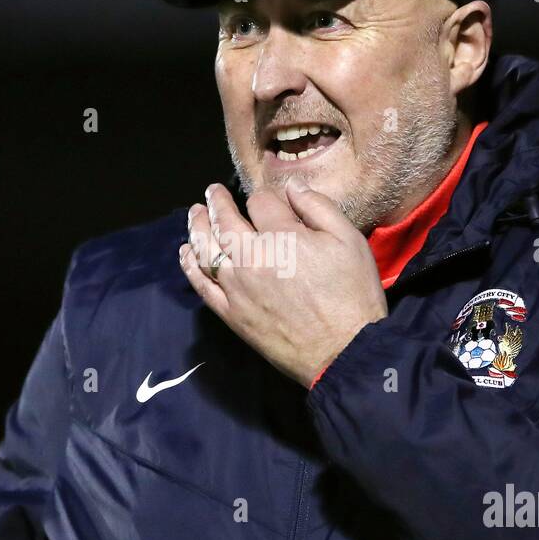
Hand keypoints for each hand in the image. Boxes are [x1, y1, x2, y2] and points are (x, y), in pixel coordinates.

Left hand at [178, 177, 387, 386]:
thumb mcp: (349, 241)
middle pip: (224, 221)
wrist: (343, 352)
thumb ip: (318, 207)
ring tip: (195, 213)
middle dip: (217, 202)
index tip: (267, 200)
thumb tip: (292, 187)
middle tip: (212, 192)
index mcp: (282, 236)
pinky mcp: (231, 313)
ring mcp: (236, 287)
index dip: (264, 197)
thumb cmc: (352, 296)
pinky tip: (186, 253)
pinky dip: (190, 265)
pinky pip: (201, 284)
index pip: (260, 202)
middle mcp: (251, 257)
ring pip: (205, 248)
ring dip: (197, 226)